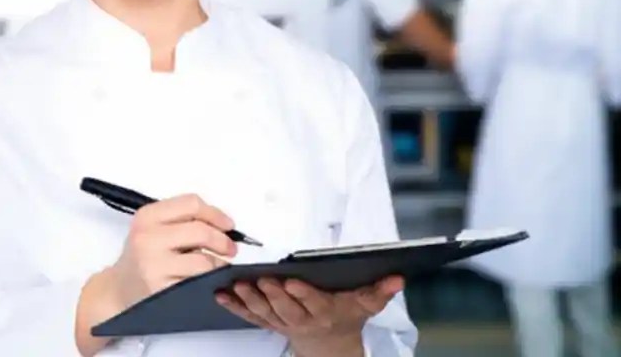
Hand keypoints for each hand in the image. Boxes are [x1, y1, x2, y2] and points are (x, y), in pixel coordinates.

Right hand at [106, 194, 237, 309]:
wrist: (117, 291)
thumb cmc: (143, 257)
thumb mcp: (154, 228)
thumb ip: (184, 220)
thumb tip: (225, 225)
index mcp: (147, 216)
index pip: (192, 204)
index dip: (216, 214)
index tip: (228, 225)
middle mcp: (147, 238)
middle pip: (201, 231)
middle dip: (223, 240)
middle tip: (230, 249)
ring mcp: (153, 265)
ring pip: (203, 260)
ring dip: (218, 264)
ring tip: (216, 267)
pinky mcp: (160, 290)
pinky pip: (197, 283)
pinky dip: (208, 282)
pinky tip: (206, 282)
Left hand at [216, 276, 403, 355]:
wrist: (331, 343)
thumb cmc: (347, 314)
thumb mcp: (368, 304)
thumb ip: (381, 290)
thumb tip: (398, 278)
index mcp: (326, 311)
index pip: (314, 302)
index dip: (302, 293)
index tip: (291, 280)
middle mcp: (303, 320)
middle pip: (285, 308)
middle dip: (272, 294)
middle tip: (261, 279)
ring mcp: (283, 323)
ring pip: (265, 313)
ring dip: (249, 300)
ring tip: (237, 285)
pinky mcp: (269, 322)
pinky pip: (250, 316)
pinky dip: (235, 307)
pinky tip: (221, 295)